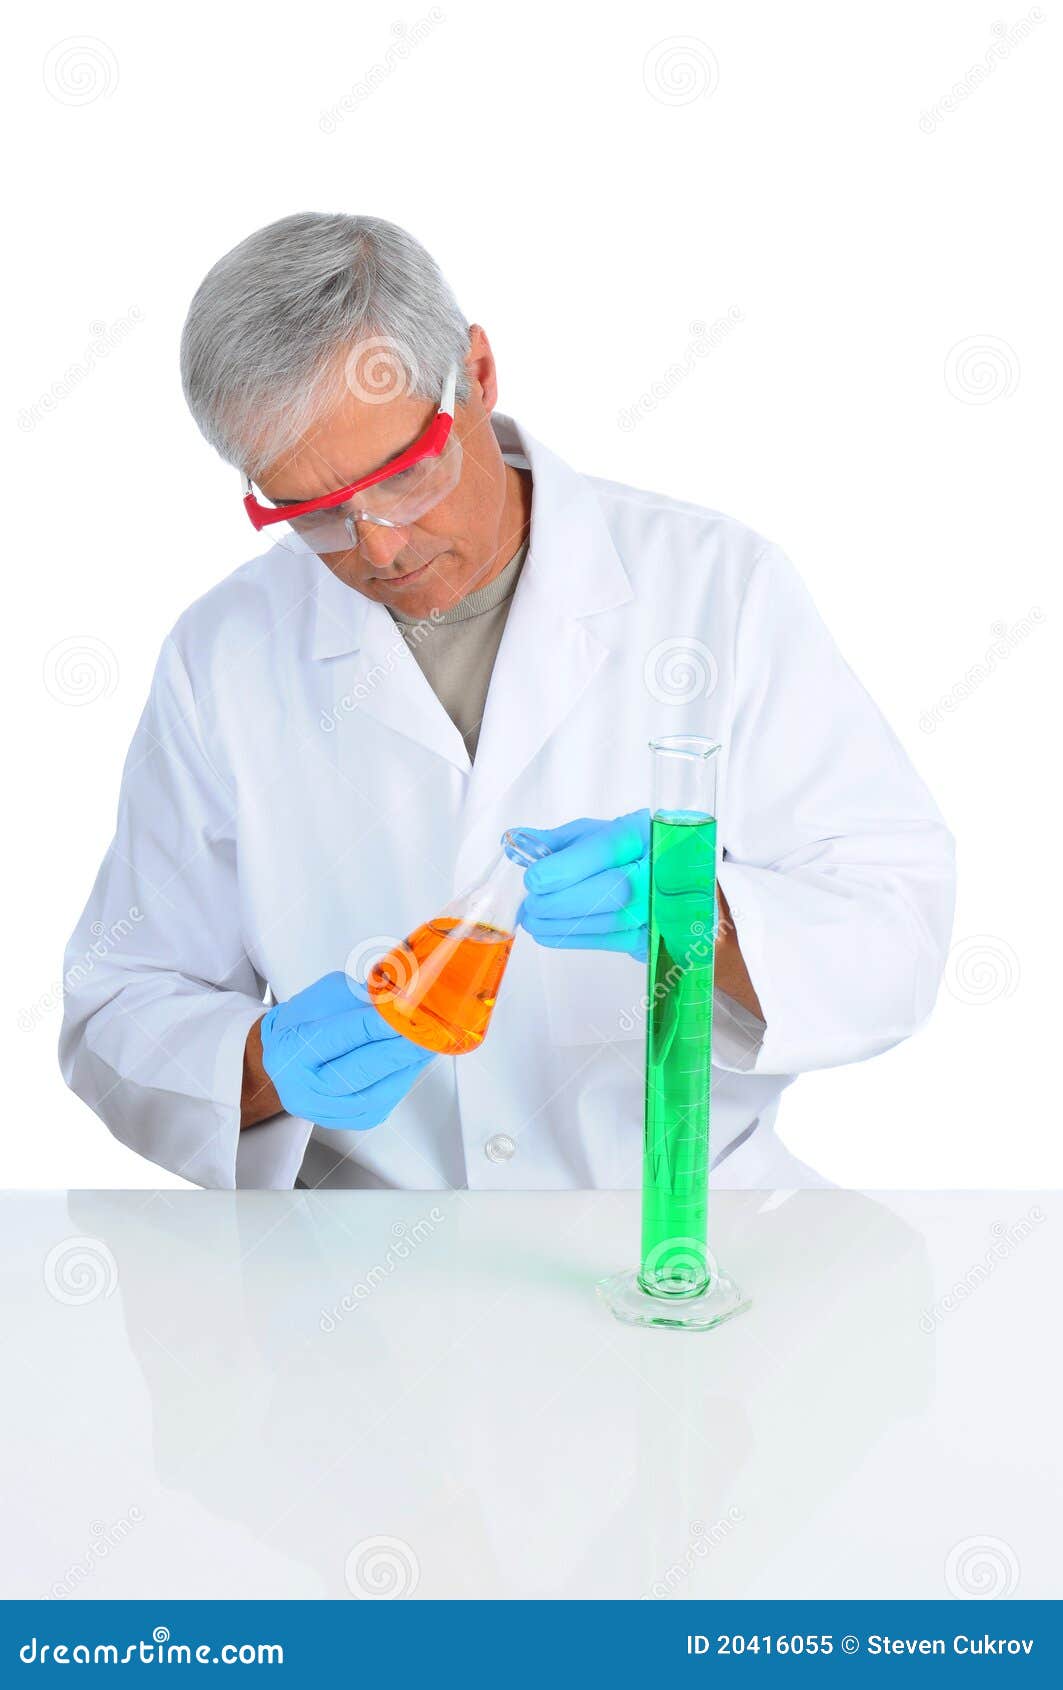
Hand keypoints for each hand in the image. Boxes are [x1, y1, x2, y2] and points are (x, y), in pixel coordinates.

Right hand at [259, 971, 433, 1128]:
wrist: (285, 1056)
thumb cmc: (305, 1022)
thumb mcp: (326, 996)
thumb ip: (360, 1000)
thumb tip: (400, 1000)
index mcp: (292, 1050)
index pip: (342, 1037)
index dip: (378, 1025)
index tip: (407, 1013)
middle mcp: (303, 1087)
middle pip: (359, 1072)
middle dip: (400, 1050)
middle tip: (428, 1032)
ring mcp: (323, 1110)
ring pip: (375, 1094)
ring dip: (407, 1068)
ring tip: (427, 1045)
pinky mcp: (346, 1121)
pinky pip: (381, 1105)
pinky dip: (401, 1082)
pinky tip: (413, 1064)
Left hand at [515, 810, 649, 960]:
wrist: (670, 874)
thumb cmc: (625, 849)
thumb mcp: (595, 832)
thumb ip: (557, 840)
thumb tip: (516, 841)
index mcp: (641, 834)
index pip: (606, 849)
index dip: (566, 868)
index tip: (533, 879)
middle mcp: (658, 869)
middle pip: (612, 891)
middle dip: (562, 901)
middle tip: (531, 904)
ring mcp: (660, 905)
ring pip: (610, 921)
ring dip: (562, 924)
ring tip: (533, 920)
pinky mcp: (653, 934)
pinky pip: (611, 940)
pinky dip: (573, 938)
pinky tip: (547, 932)